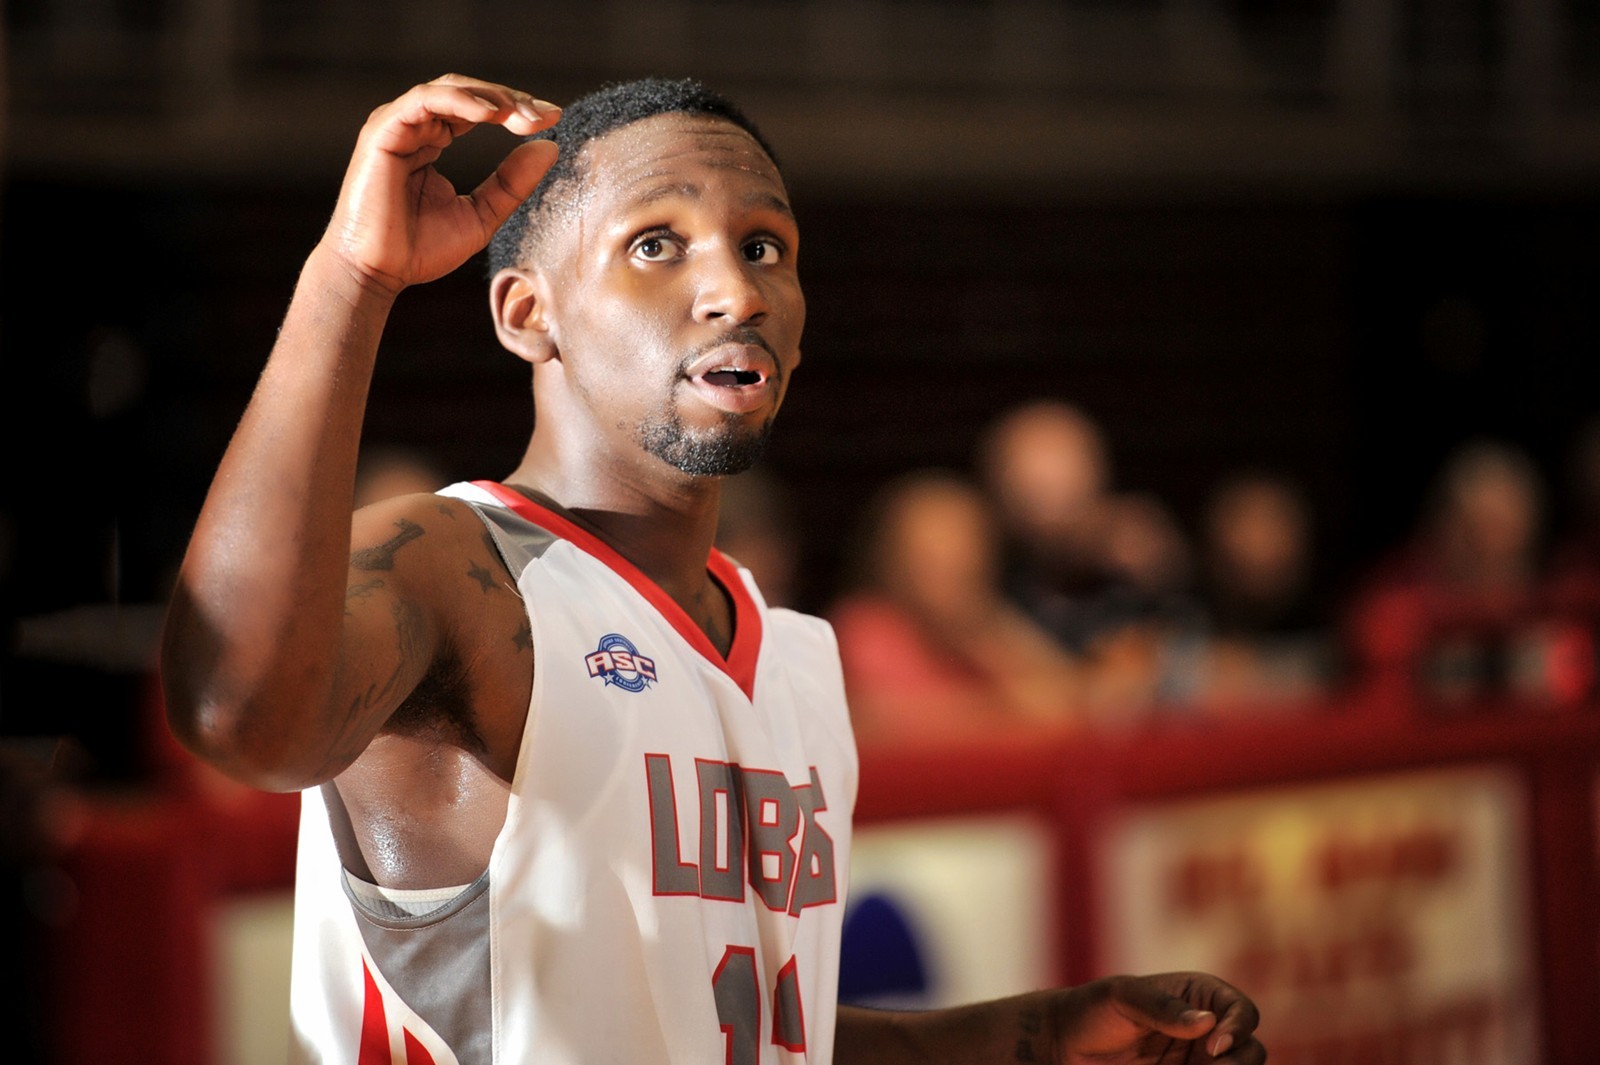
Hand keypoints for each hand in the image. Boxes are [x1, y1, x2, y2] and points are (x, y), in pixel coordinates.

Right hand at [323, 74, 561, 295]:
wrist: (378, 272)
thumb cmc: (420, 248)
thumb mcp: (482, 214)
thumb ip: (511, 183)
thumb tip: (549, 147)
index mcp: (434, 140)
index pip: (479, 109)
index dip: (517, 109)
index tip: (553, 118)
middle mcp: (415, 126)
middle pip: (469, 93)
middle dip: (511, 100)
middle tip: (546, 114)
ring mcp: (397, 125)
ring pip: (449, 89)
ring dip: (490, 97)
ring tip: (521, 115)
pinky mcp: (383, 130)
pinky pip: (423, 101)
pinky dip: (458, 101)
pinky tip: (489, 114)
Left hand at [1053, 972, 1264, 1063]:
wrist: (1064, 1045)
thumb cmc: (1091, 1009)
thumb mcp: (1121, 997)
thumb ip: (1161, 1007)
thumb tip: (1207, 1021)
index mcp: (1199, 995)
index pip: (1241, 1010)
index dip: (1237, 1029)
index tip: (1213, 1048)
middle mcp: (1207, 1030)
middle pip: (1251, 1050)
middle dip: (1241, 1063)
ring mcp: (1199, 1061)